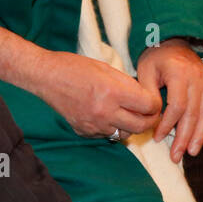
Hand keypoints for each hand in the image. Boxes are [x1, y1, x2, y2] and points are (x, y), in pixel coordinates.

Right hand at [29, 51, 161, 139]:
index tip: (154, 101)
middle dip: (150, 120)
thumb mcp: (106, 68)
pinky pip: (107, 135)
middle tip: (150, 113)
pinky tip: (108, 115)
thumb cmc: (75, 67)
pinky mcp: (84, 131)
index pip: (148, 106)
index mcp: (112, 92)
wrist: (47, 77)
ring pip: (125, 134)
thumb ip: (127, 84)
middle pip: (140, 126)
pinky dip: (112, 128)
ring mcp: (93, 125)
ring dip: (131, 125)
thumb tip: (145, 97)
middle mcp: (104, 112)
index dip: (155, 104)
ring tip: (128, 113)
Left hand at [137, 38, 202, 161]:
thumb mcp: (145, 70)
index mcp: (179, 73)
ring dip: (201, 134)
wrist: (171, 38)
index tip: (157, 137)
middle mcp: (197, 77)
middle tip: (176, 156)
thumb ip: (149, 93)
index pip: (177, 106)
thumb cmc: (155, 56)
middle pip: (192, 113)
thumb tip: (153, 116)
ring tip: (193, 151)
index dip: (167, 125)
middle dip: (184, 137)